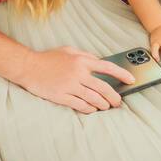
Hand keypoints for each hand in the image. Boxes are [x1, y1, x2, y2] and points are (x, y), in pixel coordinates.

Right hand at [16, 46, 133, 113]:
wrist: (28, 67)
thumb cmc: (48, 58)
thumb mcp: (69, 51)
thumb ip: (85, 56)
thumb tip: (99, 61)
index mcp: (82, 60)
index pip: (108, 67)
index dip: (122, 74)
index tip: (131, 80)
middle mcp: (78, 73)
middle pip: (103, 88)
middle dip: (114, 97)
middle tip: (118, 102)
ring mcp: (70, 86)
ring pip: (94, 99)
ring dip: (103, 105)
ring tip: (106, 107)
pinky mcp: (61, 96)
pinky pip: (80, 105)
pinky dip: (89, 109)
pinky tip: (92, 110)